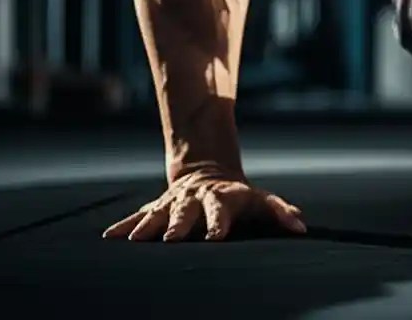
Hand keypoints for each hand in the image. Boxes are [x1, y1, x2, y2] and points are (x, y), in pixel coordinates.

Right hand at [102, 166, 306, 241]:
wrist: (208, 171)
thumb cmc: (239, 194)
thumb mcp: (260, 199)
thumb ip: (280, 211)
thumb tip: (301, 226)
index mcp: (220, 198)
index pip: (220, 211)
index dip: (219, 224)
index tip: (216, 238)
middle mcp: (194, 200)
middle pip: (186, 212)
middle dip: (178, 225)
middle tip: (169, 240)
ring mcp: (174, 202)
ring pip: (159, 213)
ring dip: (147, 226)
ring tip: (135, 240)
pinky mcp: (158, 206)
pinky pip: (139, 215)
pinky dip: (125, 225)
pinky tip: (110, 237)